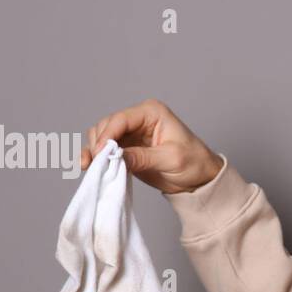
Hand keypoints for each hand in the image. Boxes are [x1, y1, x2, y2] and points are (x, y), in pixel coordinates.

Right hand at [81, 98, 222, 193]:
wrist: (200, 179)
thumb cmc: (194, 162)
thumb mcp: (171, 159)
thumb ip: (143, 158)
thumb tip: (116, 158)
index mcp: (152, 112)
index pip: (121, 119)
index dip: (107, 135)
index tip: (100, 153)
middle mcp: (138, 119)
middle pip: (106, 126)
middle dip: (99, 144)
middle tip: (97, 164)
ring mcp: (131, 134)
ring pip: (101, 137)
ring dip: (95, 151)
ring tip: (94, 168)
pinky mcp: (127, 149)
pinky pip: (105, 150)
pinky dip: (97, 158)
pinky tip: (91, 167)